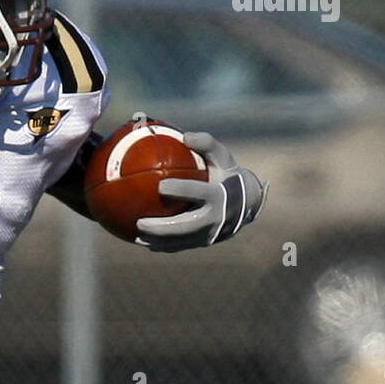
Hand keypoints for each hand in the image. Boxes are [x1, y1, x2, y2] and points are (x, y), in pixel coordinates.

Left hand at [136, 131, 266, 251]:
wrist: (247, 202)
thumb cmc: (228, 173)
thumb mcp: (222, 156)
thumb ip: (206, 143)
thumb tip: (184, 136)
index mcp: (219, 194)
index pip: (199, 193)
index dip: (181, 190)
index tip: (160, 186)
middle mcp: (215, 218)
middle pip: (186, 226)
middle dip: (162, 227)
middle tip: (140, 223)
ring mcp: (210, 233)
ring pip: (181, 241)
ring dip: (159, 241)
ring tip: (137, 238)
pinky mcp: (204, 241)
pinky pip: (181, 246)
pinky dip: (164, 247)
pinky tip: (145, 243)